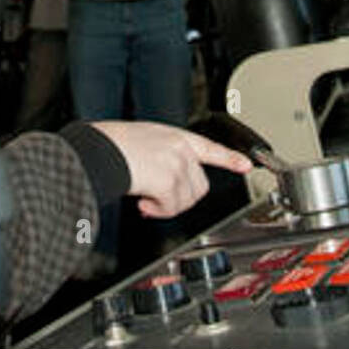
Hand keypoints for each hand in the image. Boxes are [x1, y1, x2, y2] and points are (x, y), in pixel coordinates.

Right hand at [90, 122, 252, 218]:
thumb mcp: (146, 141)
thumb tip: (161, 185)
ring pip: (187, 199)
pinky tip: (144, 204)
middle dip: (182, 197)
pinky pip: (171, 207)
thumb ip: (163, 156)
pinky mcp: (169, 181)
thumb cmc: (113, 145)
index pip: (210, 148)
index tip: (246, 165)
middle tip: (160, 198)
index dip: (230, 158)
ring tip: (148, 198)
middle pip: (200, 185)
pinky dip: (158, 211)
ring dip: (168, 206)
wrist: (101, 148)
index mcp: (177, 137)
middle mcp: (181, 150)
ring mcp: (177, 165)